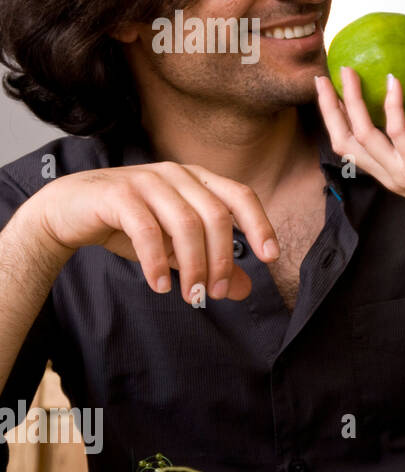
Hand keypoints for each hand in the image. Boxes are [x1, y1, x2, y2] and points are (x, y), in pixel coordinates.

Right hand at [29, 162, 279, 300]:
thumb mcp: (175, 247)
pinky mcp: (117, 194)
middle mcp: (177, 174)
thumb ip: (209, 262)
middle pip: (217, 216)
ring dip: (194, 266)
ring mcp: (147, 180)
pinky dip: (157, 263)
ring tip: (193, 297)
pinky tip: (161, 286)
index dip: (260, 224)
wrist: (67, 211)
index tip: (271, 258)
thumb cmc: (128, 225)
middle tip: (217, 293)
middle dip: (222, 259)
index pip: (240, 196)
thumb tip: (244, 289)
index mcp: (197, 179)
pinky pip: (147, 230)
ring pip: (186, 224)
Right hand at [314, 65, 404, 237]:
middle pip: (344, 140)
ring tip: (348, 71)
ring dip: (350, 101)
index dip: (337, 117)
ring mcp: (401, 173)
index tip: (330, 89)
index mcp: (394, 168)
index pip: (353, 143)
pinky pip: (397, 132)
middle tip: (322, 77)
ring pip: (360, 135)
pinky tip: (394, 81)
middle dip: (328, 108)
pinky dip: (392, 105)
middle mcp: (390, 173)